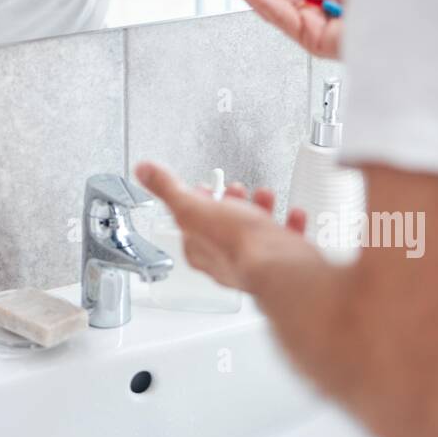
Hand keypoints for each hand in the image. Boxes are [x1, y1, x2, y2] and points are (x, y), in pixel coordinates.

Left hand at [135, 161, 309, 292]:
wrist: (280, 266)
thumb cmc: (237, 244)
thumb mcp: (193, 207)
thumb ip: (168, 188)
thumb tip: (143, 170)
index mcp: (201, 250)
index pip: (190, 226)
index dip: (196, 203)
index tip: (202, 188)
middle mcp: (227, 262)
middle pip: (224, 229)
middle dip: (230, 204)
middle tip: (234, 190)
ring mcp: (257, 264)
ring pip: (256, 235)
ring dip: (259, 211)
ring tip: (263, 195)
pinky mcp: (284, 264)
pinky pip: (287, 243)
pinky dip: (290, 226)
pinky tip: (294, 215)